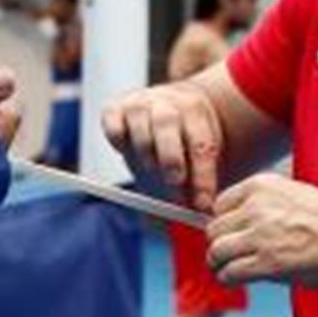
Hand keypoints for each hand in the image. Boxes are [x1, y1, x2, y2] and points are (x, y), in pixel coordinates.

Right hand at [101, 80, 226, 209]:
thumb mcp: (201, 155)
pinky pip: (113, 129)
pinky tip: (128, 153)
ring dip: (147, 158)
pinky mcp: (114, 109)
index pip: (201, 144)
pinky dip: (119, 143)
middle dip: (172, 160)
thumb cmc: (188, 140)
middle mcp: (166, 102)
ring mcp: (138, 103)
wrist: (169, 108)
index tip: (203, 206)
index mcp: (196, 110)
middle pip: (168, 125)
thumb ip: (202, 181)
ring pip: (140, 130)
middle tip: (175, 186)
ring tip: (154, 173)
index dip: (203, 178)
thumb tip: (203, 214)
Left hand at [206, 172, 317, 289]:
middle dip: (220, 243)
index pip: (220, 204)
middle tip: (227, 255)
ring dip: (219, 263)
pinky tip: (235, 280)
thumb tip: (240, 216)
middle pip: (214, 228)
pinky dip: (228, 279)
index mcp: (262, 186)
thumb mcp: (294, 192)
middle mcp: (256, 207)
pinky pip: (230, 273)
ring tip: (227, 268)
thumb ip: (264, 201)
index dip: (224, 222)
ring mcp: (260, 235)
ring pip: (216, 251)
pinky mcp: (267, 263)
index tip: (230, 233)